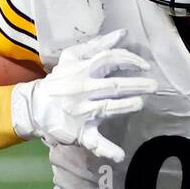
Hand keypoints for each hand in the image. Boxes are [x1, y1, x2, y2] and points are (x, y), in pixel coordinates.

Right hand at [10, 30, 155, 161]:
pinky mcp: (80, 132)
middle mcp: (83, 90)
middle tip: (155, 86)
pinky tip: (120, 155)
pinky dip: (106, 149)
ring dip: (125, 106)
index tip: (145, 66)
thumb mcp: (72, 57)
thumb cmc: (59, 81)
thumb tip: (122, 34)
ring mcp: (82, 112)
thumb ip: (97, 46)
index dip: (129, 60)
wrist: (34, 107)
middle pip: (113, 85)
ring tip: (140, 103)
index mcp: (82, 70)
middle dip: (136, 85)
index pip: (110, 60)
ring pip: (107, 108)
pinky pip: (94, 141)